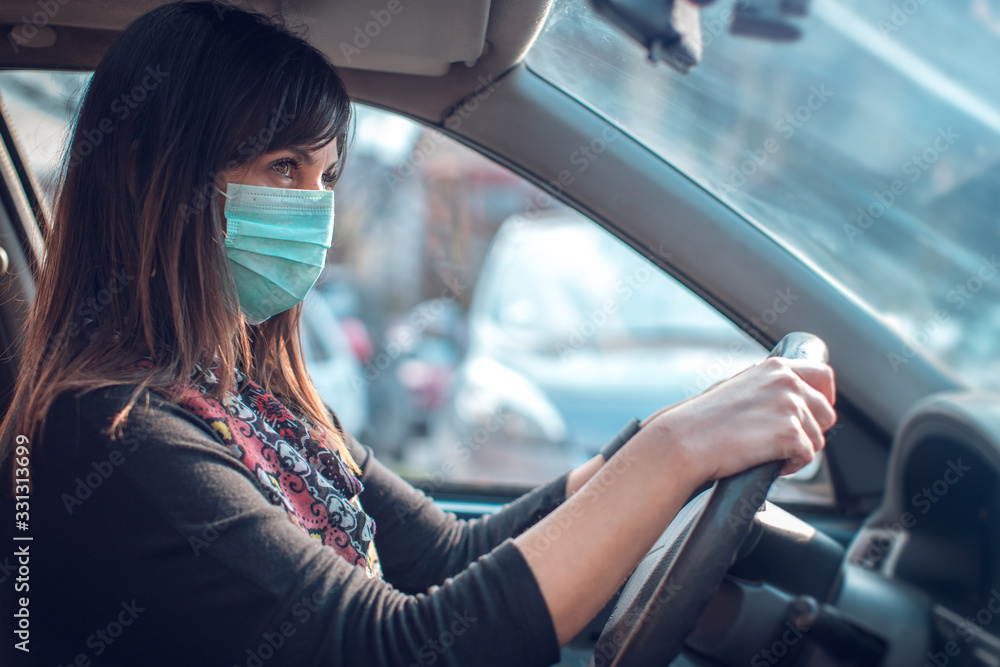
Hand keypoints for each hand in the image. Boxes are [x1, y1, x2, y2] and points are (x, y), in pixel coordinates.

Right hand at [645, 356, 836, 481]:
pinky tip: (767, 460)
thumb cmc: (702, 419)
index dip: (822, 398)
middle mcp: (787, 382)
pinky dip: (790, 465)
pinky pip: (807, 457)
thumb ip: (767, 385)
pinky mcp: (790, 433)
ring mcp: (790, 406)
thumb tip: (787, 394)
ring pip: (818, 438)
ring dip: (797, 450)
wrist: (686, 439)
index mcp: (775, 367)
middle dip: (810, 430)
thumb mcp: (737, 387)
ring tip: (767, 451)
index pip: (823, 375)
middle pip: (826, 412)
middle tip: (782, 441)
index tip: (813, 413)